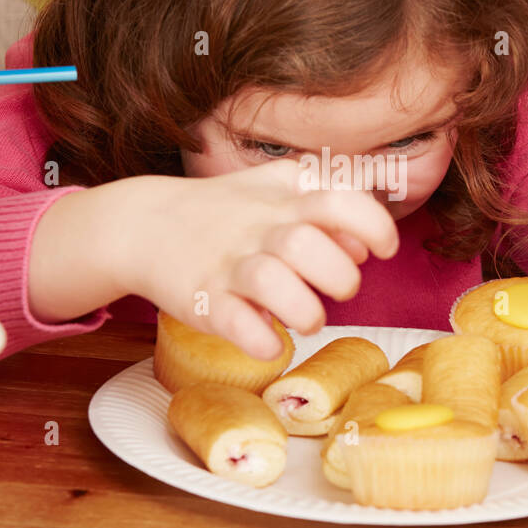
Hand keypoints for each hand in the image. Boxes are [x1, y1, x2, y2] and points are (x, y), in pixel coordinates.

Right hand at [117, 159, 397, 359]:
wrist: (145, 224)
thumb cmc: (227, 211)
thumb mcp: (277, 186)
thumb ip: (329, 200)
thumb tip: (365, 245)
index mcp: (284, 201)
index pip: (340, 201)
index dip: (374, 226)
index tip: (382, 250)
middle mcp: (258, 230)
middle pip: (309, 247)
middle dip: (340, 278)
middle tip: (338, 290)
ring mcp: (228, 265)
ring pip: (273, 284)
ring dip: (306, 312)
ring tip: (308, 319)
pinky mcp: (202, 300)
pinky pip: (236, 325)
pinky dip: (262, 341)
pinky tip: (270, 341)